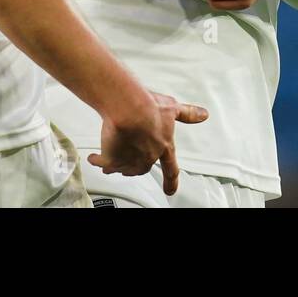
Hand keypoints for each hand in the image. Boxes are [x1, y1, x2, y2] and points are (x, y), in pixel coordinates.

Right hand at [89, 91, 208, 195]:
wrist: (129, 108)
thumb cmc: (149, 106)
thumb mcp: (172, 108)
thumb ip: (187, 113)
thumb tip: (203, 115)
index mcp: (164, 147)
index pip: (171, 169)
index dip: (171, 181)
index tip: (170, 191)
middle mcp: (148, 157)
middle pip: (142, 168)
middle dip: (135, 166)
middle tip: (128, 165)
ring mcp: (130, 160)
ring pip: (123, 168)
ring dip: (118, 164)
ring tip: (111, 159)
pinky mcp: (113, 160)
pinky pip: (103, 164)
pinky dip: (98, 161)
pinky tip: (93, 157)